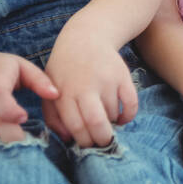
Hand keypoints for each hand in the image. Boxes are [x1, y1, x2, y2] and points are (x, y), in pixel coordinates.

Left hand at [43, 25, 137, 148]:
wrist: (86, 38)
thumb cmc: (65, 70)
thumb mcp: (51, 89)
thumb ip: (53, 116)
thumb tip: (68, 139)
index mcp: (64, 92)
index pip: (76, 126)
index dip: (83, 141)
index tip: (86, 145)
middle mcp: (85, 86)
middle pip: (96, 123)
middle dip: (101, 140)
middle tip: (101, 142)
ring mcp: (106, 80)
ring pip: (113, 115)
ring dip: (111, 123)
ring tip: (104, 118)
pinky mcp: (123, 76)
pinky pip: (131, 105)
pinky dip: (128, 116)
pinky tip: (121, 118)